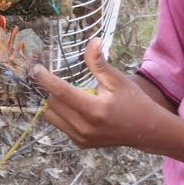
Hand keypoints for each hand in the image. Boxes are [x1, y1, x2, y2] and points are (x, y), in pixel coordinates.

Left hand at [29, 38, 169, 150]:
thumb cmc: (133, 102)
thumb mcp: (117, 80)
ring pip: (51, 115)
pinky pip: (60, 125)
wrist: (147, 132)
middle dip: (54, 89)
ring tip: (74, 97)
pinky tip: (79, 110)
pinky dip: (63, 114)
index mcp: (95, 110)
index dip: (45, 78)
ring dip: (56, 102)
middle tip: (68, 82)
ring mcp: (82, 138)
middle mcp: (85, 127)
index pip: (61, 92)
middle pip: (53, 102)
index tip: (36, 68)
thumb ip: (99, 63)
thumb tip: (92, 41)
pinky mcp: (80, 143)